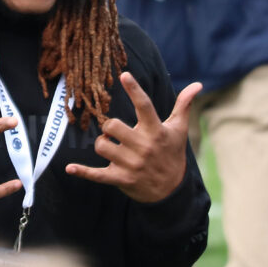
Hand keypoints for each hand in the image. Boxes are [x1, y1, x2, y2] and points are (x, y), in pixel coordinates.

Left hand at [66, 72, 201, 202]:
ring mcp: (130, 164)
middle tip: (114, 131)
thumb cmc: (172, 154)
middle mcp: (143, 147)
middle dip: (109, 127)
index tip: (124, 75)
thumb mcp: (179, 130)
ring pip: (102, 146)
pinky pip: (97, 175)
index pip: (144, 106)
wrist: (171, 191)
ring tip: (110, 147)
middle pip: (112, 126)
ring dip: (102, 144)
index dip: (134, 90)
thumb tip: (197, 84)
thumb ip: (183, 106)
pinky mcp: (120, 179)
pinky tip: (70, 168)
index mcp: (156, 131)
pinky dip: (83, 172)